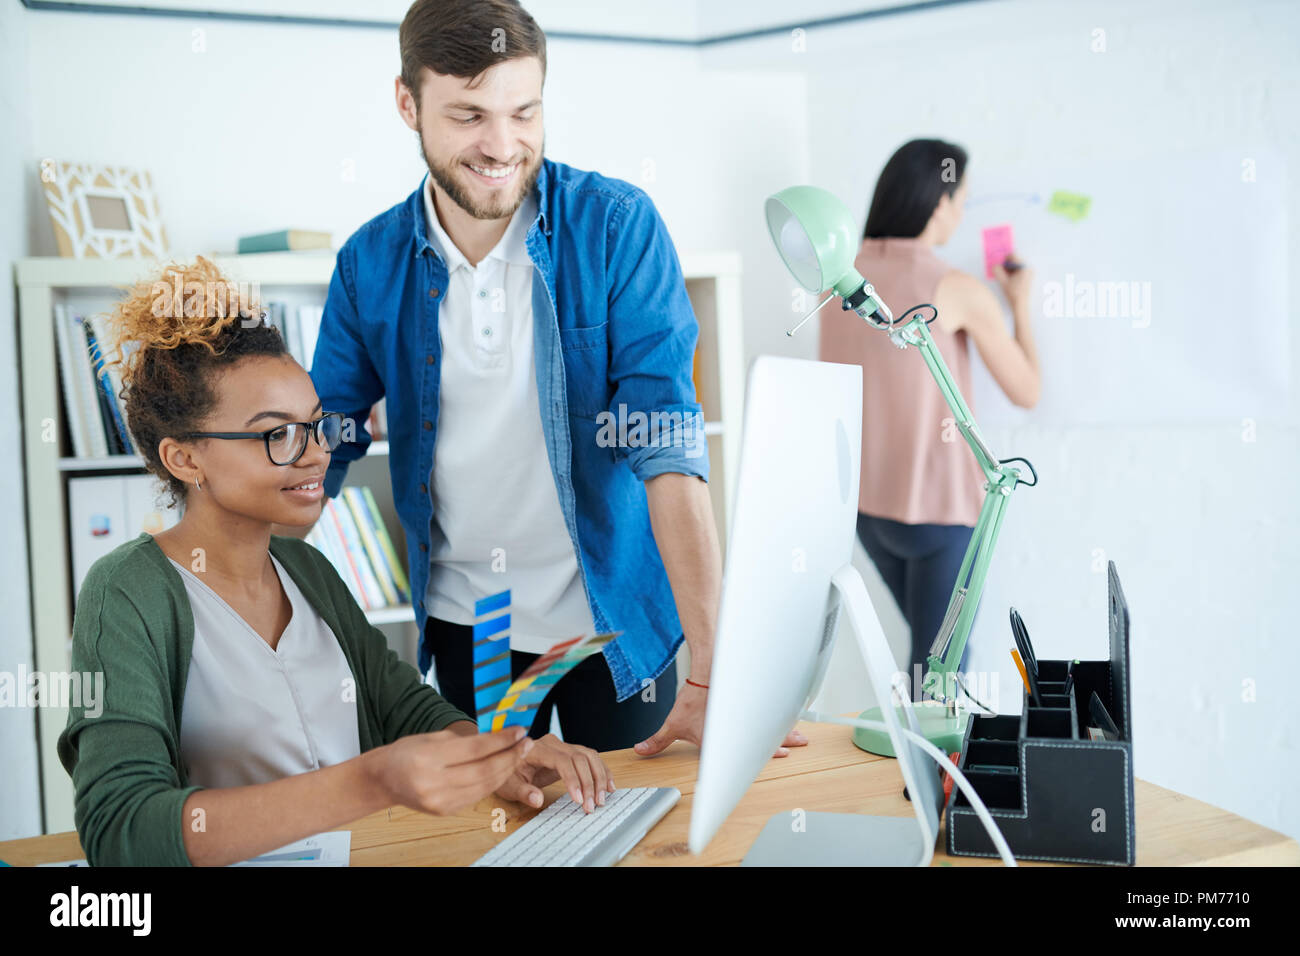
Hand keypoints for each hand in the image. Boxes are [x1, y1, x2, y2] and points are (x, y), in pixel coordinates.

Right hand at [369, 726, 530, 815]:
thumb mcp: (432, 736)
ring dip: (506, 769)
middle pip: (484, 769)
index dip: (501, 740)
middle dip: (510, 755)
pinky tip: (502, 769)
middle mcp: (433, 782)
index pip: (475, 749)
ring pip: (484, 785)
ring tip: (518, 754)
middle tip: (525, 742)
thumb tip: (498, 735)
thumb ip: (465, 738)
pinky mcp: (445, 811)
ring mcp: (439, 801)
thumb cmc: (406, 752)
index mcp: (428, 757)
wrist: (384, 780)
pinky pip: (477, 796)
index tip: (519, 730)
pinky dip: (493, 782)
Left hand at [494, 733, 612, 813]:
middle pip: (580, 758)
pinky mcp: (572, 752)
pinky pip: (591, 759)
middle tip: (592, 806)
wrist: (510, 763)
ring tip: (602, 799)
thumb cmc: (509, 774)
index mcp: (537, 748)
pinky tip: (608, 786)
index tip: (579, 800)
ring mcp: (564, 746)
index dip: (573, 779)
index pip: (562, 760)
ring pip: (590, 756)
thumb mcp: (509, 786)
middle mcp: (554, 743)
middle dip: (589, 783)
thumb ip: (523, 792)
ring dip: (599, 777)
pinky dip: (602, 772)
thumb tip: (537, 799)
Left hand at [635, 683, 810, 757]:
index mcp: (722, 742)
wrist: (710, 669)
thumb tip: (642, 750)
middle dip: (776, 747)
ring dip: (786, 731)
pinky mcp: (754, 700)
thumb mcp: (674, 722)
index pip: (737, 759)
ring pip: (771, 726)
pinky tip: (790, 713)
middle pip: (761, 742)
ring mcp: (750, 715)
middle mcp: (739, 731)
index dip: (749, 765)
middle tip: (790, 750)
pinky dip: (782, 713)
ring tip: (800, 736)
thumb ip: (658, 740)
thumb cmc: (697, 696)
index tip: (758, 770)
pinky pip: (770, 710)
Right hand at [993, 261, 1033, 312]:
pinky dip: (1012, 273)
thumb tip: (994, 265)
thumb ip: (997, 271)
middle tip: (1001, 272)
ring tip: (1005, 278)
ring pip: (1016, 266)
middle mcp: (1028, 268)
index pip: (1013, 256)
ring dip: (1009, 270)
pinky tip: (1009, 280)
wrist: (1021, 304)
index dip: (1004, 259)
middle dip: (1006, 265)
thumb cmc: (1013, 293)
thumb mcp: (1003, 282)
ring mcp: (1029, 272)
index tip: (999, 264)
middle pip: (1014, 261)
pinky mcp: (1028, 277)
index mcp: (1024, 268)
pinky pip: (1019, 270)